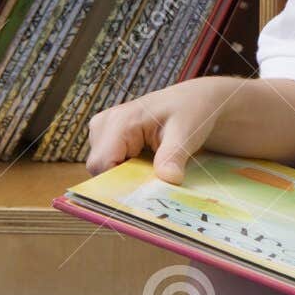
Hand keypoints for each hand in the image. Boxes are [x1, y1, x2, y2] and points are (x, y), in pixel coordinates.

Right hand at [85, 76, 243, 183]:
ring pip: (102, 168)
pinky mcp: (108, 137)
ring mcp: (103, 130)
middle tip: (152, 181)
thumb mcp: (186, 134)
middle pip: (98, 169)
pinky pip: (108, 163)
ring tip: (152, 167)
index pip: (101, 164)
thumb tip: (168, 180)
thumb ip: (173, 156)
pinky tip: (146, 164)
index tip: (142, 194)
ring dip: (124, 175)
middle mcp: (104, 124)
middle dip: (122, 180)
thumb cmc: (191, 112)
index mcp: (120, 121)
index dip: (117, 184)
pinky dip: (125, 169)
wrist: (195, 100)